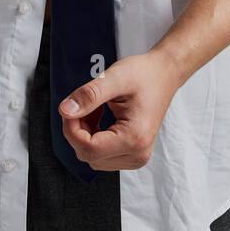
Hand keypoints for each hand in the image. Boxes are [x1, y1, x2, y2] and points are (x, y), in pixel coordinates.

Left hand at [57, 47, 186, 170]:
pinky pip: (101, 154)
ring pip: (92, 156)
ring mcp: (136, 156)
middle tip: (84, 104)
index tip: (71, 108)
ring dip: (85, 133)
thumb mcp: (115, 78)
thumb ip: (89, 96)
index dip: (71, 129)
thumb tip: (65, 111)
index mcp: (135, 138)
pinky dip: (93, 135)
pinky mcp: (132, 153)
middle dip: (78, 130)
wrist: (164, 74)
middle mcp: (137, 154)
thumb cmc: (145, 74)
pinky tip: (100, 116)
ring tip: (96, 108)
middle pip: (88, 155)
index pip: (88, 149)